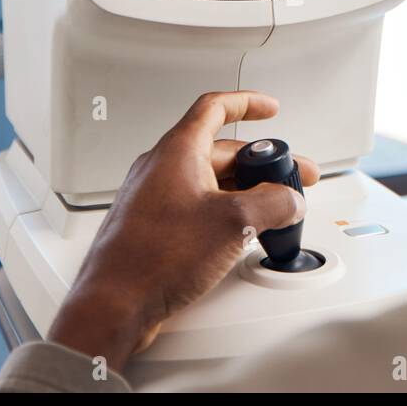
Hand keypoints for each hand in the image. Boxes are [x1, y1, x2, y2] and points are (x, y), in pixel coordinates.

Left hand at [46, 91, 319, 369]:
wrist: (116, 301)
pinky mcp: (153, 225)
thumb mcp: (233, 223)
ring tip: (272, 211)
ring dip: (244, 192)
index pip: (215, 108)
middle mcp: (163, 168)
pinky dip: (224, 212)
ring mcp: (155, 197)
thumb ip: (272, 204)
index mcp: (178, 151)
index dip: (247, 103)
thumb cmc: (155, 257)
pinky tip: (240, 234)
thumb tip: (289, 200)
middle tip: (290, 179)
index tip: (269, 108)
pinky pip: (196, 206)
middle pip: (220, 151)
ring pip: (210, 181)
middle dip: (260, 164)